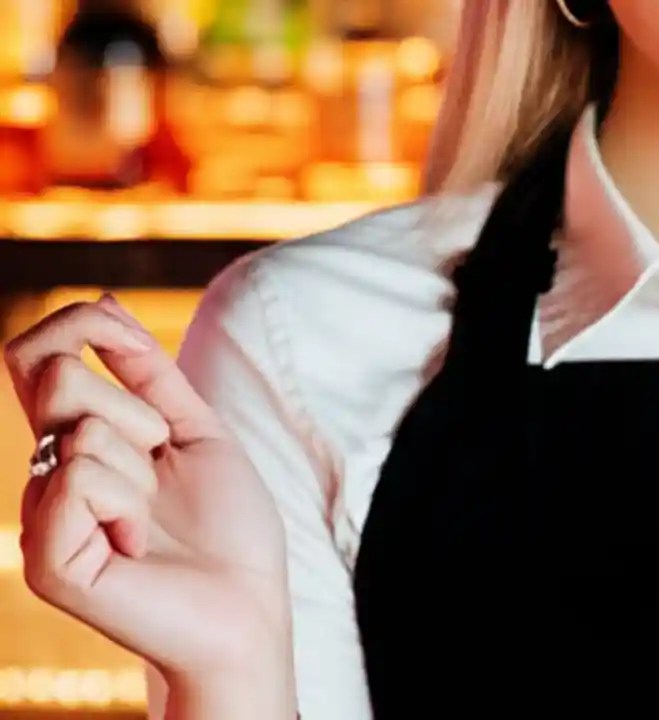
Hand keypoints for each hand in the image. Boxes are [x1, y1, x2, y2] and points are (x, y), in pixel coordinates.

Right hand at [6, 295, 293, 716]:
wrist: (248, 604)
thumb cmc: (229, 527)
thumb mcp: (195, 430)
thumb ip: (147, 371)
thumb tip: (101, 300)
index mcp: (77, 442)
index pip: (34, 355)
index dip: (76, 324)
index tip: (124, 339)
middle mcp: (47, 474)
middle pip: (54, 378)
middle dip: (135, 412)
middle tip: (160, 472)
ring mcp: (41, 516)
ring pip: (81, 429)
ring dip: (144, 470)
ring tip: (151, 520)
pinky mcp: (47, 559)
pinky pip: (80, 478)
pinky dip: (128, 503)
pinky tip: (134, 547)